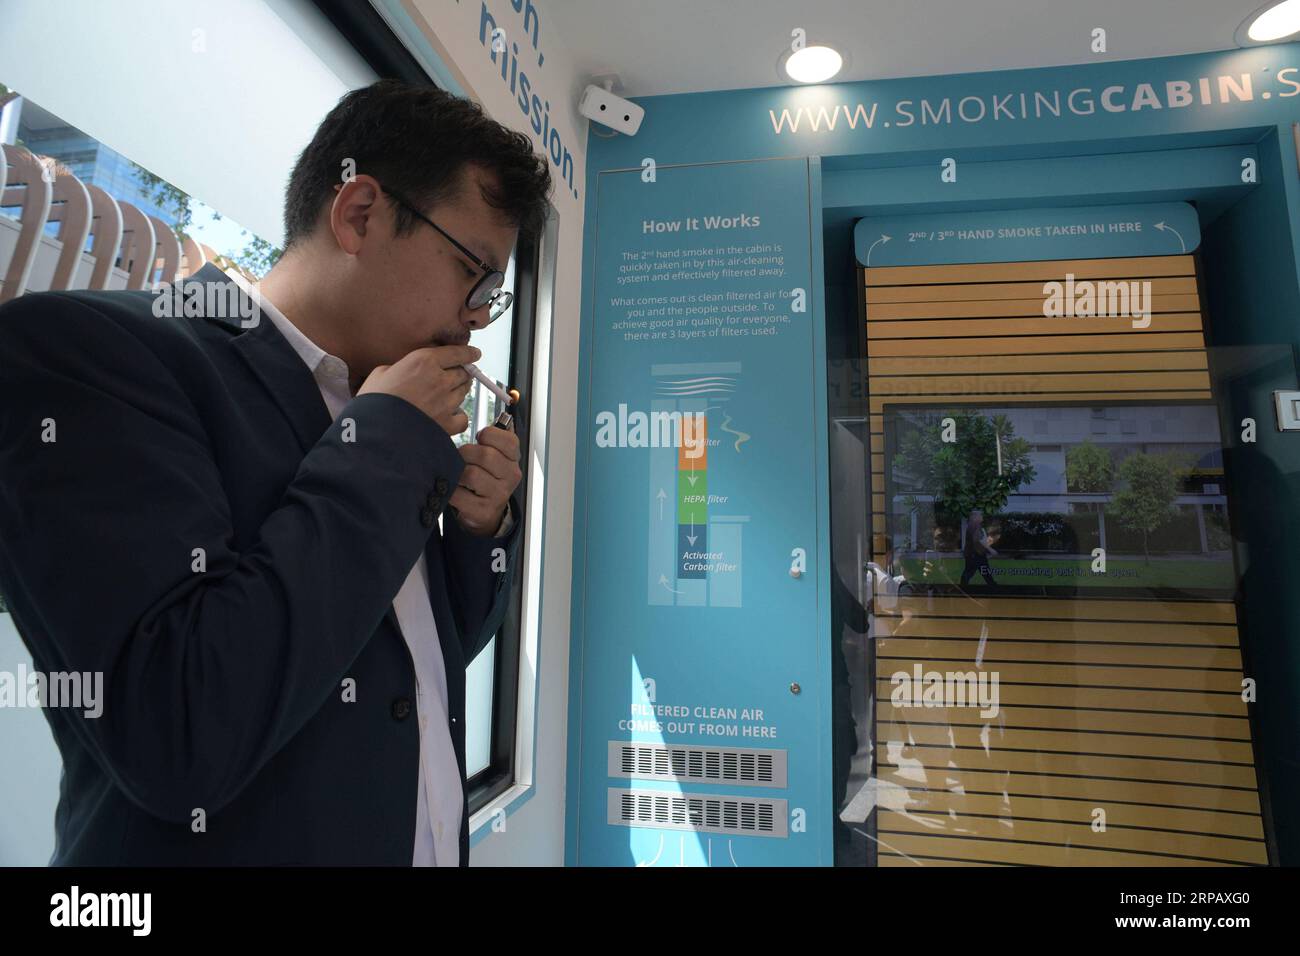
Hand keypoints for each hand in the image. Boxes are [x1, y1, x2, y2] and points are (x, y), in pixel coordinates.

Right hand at [357, 345, 479, 435]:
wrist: (375, 432)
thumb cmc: (373, 402)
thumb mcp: (380, 373)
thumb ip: (399, 368)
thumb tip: (403, 372)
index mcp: (423, 361)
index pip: (456, 352)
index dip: (468, 353)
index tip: (474, 354)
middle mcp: (439, 380)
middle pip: (463, 373)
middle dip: (461, 373)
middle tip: (457, 376)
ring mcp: (446, 403)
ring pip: (463, 393)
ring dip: (458, 392)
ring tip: (447, 395)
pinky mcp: (447, 424)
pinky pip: (463, 417)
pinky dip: (459, 416)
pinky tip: (450, 416)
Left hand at [449, 424, 521, 534]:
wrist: (486, 510)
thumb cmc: (485, 476)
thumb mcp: (494, 456)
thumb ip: (489, 438)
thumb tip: (466, 419)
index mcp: (514, 459)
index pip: (508, 441)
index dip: (489, 435)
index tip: (480, 439)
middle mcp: (511, 476)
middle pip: (486, 455)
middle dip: (466, 452)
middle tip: (461, 456)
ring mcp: (499, 495)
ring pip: (471, 474)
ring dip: (457, 472)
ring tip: (457, 473)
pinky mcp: (483, 511)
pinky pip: (459, 495)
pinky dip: (451, 490)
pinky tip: (453, 488)